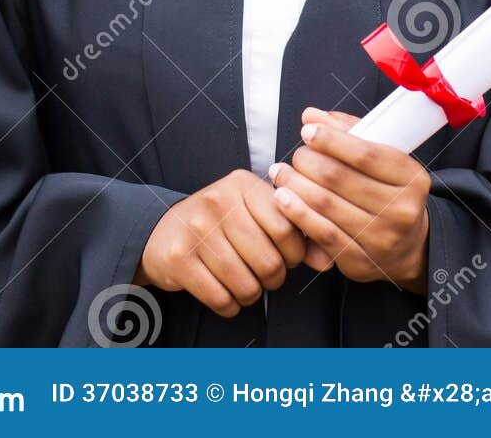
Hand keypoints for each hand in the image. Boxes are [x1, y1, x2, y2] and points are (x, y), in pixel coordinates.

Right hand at [137, 167, 310, 317]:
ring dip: (252, 295)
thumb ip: (293, 233)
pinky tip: (226, 295)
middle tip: (267, 276)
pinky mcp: (179, 258)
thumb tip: (328, 260)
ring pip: (246, 284)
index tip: (289, 259)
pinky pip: (220, 299)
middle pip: (269, 261)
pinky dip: (230, 307)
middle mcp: (218, 201)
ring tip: (246, 285)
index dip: (296, 254)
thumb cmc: (220, 224)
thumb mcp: (254, 215)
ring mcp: (196, 229)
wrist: (162, 232)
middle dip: (274, 278)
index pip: (288, 226)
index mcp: (242, 184)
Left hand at [270, 107, 431, 293]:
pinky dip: (298, 214)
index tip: (307, 131)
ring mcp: (381, 239)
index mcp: (411, 178)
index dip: (331, 140)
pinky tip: (283, 199)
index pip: (366, 154)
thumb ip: (349, 131)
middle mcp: (401, 210)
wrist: (409, 248)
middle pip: (340, 178)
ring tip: (280, 172)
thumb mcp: (383, 158)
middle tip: (295, 155)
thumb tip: (311, 116)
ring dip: (295, 184)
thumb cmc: (390, 191)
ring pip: (327, 204)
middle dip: (308, 161)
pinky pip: (322, 234)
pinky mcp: (360, 261)